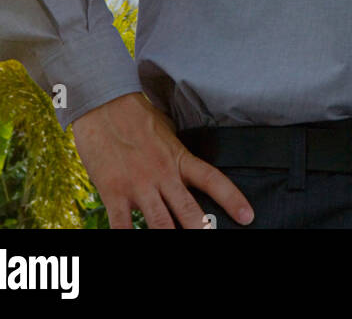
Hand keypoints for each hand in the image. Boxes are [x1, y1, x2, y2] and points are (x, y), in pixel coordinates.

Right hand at [71, 91, 255, 228]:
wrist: (103, 103)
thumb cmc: (135, 115)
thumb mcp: (165, 130)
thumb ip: (176, 154)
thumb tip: (185, 170)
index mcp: (178, 157)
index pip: (212, 179)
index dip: (232, 199)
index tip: (248, 216)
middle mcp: (162, 173)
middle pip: (189, 210)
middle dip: (202, 230)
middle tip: (211, 238)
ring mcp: (138, 184)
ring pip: (160, 224)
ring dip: (170, 239)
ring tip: (178, 248)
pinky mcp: (113, 191)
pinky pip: (122, 226)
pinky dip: (128, 239)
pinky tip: (134, 246)